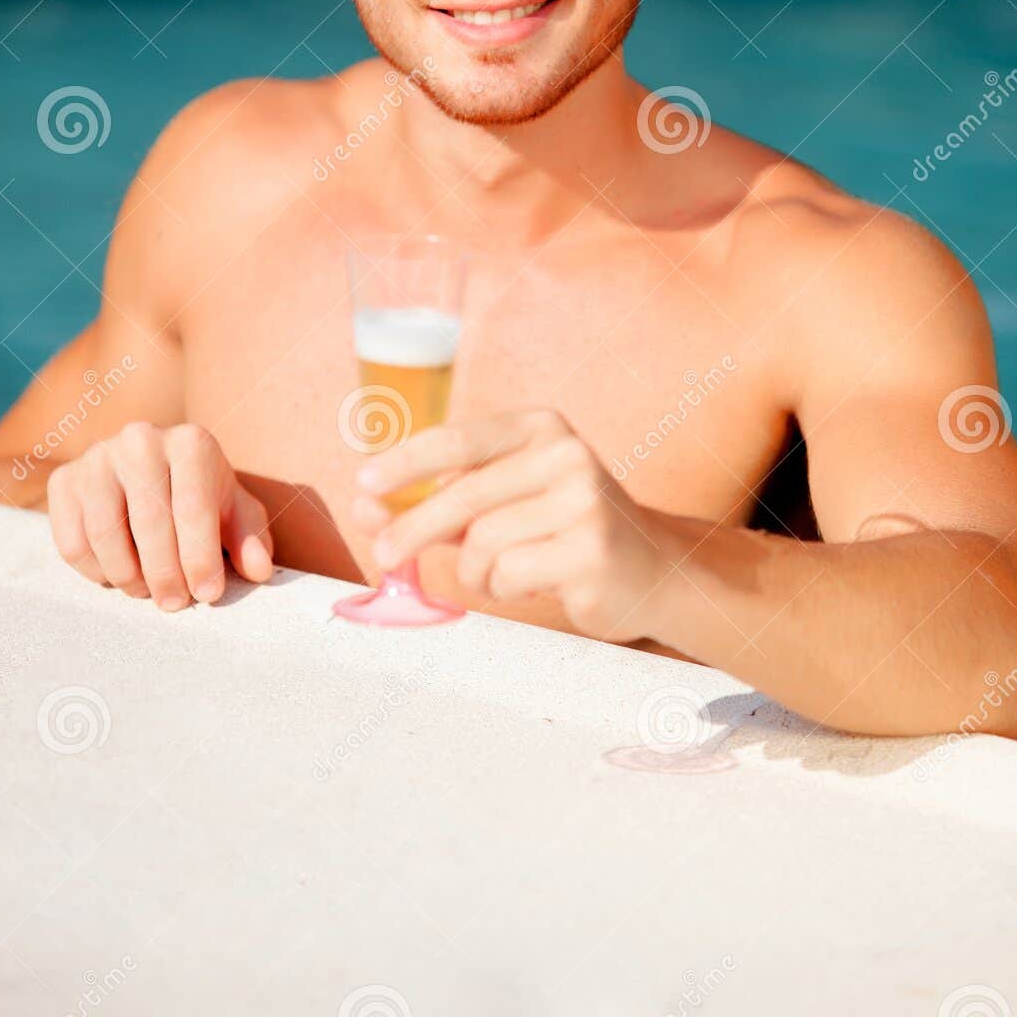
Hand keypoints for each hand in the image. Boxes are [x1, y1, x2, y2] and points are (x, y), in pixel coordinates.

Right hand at [46, 422, 273, 609]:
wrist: (152, 468)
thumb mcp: (234, 511)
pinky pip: (74, 542)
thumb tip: (257, 570)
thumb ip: (249, 539)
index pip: (194, 508)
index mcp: (190, 442)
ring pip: (107, 535)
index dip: (200, 558)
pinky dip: (96, 572)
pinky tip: (118, 574)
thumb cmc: (199, 495)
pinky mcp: (64, 481)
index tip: (207, 593)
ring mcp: (98, 458)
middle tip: (176, 603)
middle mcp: (141, 439)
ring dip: (129, 577)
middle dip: (167, 575)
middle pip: (150, 524)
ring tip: (148, 591)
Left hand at [351, 408, 670, 641]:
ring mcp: (584, 501)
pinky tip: (531, 586)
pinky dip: (503, 589)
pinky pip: (510, 575)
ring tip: (500, 574)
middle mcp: (566, 453)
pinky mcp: (591, 550)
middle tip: (384, 555)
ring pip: (483, 543)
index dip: (404, 463)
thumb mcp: (508, 500)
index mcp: (541, 427)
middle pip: (463, 494)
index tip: (364, 483)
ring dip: (476, 571)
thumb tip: (367, 508)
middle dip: (413, 529)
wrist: (652, 569)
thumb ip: (442, 501)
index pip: (458, 440)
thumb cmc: (562, 531)